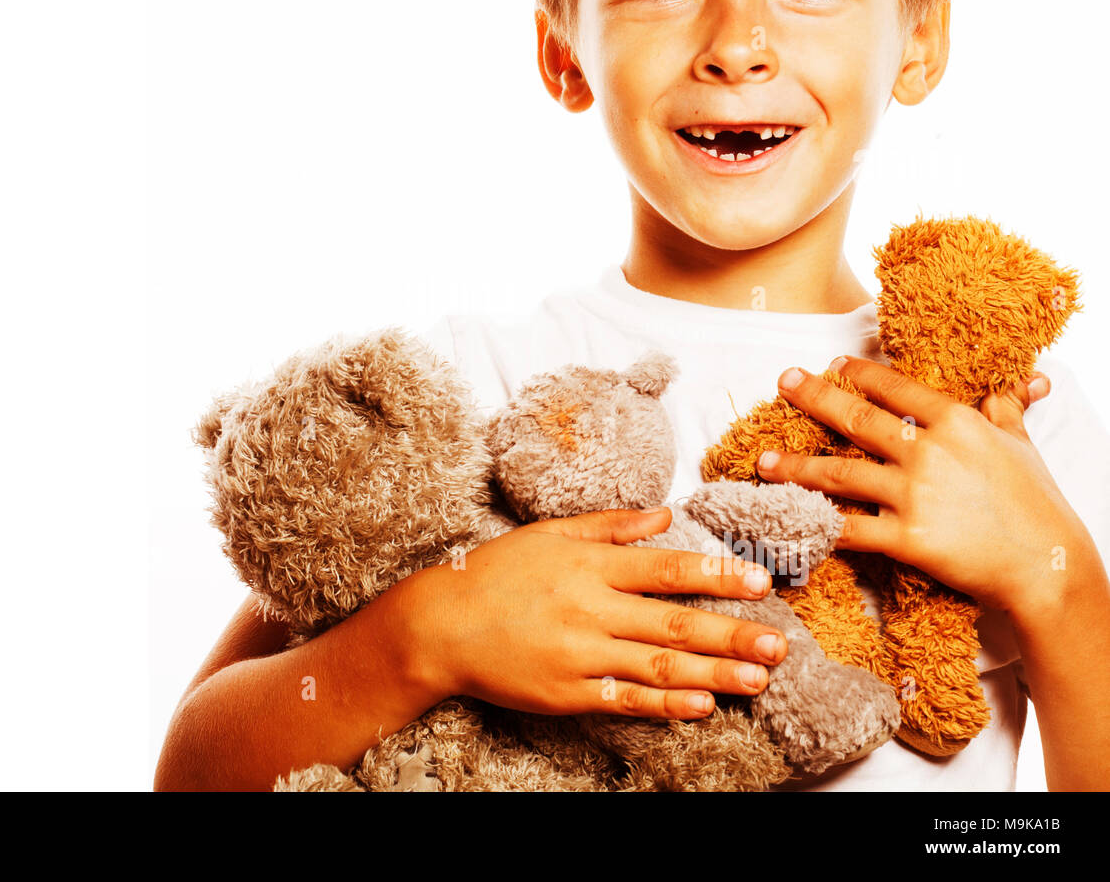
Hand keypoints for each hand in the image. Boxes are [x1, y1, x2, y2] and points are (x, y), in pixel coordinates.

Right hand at [399, 507, 790, 720]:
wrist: (440, 626)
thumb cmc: (494, 573)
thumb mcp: (549, 533)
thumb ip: (610, 525)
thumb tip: (665, 515)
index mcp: (588, 564)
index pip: (665, 568)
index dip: (716, 574)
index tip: (758, 581)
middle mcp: (589, 607)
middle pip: (674, 621)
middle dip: (733, 633)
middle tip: (779, 644)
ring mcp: (579, 654)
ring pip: (659, 664)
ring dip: (714, 673)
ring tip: (757, 679)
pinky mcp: (567, 692)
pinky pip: (625, 699)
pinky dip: (665, 703)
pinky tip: (701, 705)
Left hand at [754, 357, 1089, 621]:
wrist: (1048, 566)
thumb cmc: (1037, 503)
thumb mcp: (1021, 443)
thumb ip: (1004, 410)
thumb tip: (1006, 384)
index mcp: (956, 423)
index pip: (895, 389)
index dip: (859, 375)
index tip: (833, 365)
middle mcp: (928, 453)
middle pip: (856, 420)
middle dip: (813, 398)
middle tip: (783, 383)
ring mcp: (914, 496)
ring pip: (839, 474)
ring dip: (795, 467)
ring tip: (762, 462)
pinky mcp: (907, 539)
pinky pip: (850, 528)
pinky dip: (817, 523)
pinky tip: (790, 516)